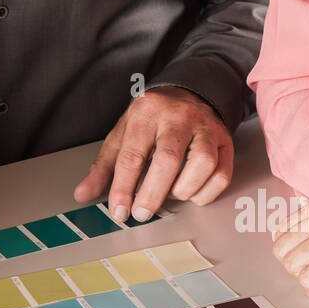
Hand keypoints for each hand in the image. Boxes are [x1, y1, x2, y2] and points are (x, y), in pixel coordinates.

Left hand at [73, 86, 233, 221]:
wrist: (188, 93)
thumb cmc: (152, 119)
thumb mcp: (123, 134)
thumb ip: (104, 166)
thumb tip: (84, 194)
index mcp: (147, 112)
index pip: (132, 154)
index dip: (123, 188)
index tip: (119, 211)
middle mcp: (179, 116)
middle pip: (168, 159)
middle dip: (152, 193)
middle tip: (141, 214)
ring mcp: (206, 128)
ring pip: (202, 164)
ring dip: (184, 189)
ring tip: (171, 194)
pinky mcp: (225, 141)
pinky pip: (221, 174)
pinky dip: (205, 192)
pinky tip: (191, 192)